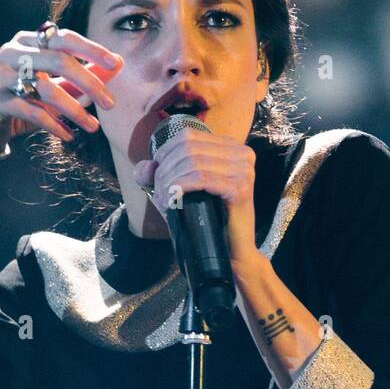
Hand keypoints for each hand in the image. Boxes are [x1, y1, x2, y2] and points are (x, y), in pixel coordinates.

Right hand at [0, 28, 123, 151]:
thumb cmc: (20, 105)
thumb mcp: (51, 89)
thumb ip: (79, 77)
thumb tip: (116, 66)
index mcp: (28, 41)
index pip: (64, 38)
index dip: (92, 49)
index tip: (116, 64)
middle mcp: (12, 52)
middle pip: (59, 60)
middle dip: (89, 82)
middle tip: (110, 104)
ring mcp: (1, 75)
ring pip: (46, 88)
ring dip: (75, 109)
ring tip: (93, 127)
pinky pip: (32, 112)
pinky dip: (54, 125)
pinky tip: (68, 135)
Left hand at [132, 128, 258, 273]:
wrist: (233, 253)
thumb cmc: (209, 222)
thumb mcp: (182, 192)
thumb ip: (160, 175)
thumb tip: (145, 166)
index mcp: (231, 147)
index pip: (188, 135)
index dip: (165, 152)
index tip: (157, 176)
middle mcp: (242, 153)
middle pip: (188, 148)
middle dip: (165, 170)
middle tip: (158, 193)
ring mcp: (244, 170)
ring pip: (193, 163)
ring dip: (170, 181)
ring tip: (163, 200)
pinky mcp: (240, 188)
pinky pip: (201, 178)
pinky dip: (181, 187)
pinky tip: (172, 199)